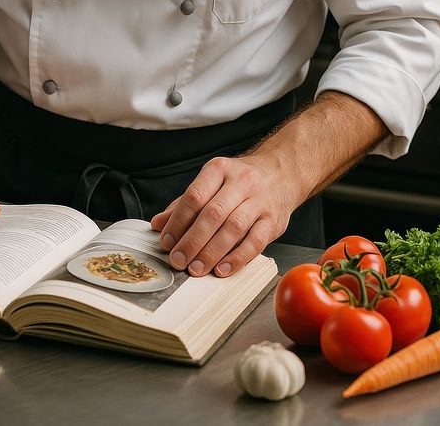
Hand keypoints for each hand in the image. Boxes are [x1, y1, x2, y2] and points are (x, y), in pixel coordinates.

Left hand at [150, 154, 298, 277]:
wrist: (281, 174)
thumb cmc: (240, 182)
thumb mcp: (211, 184)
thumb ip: (184, 205)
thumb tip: (158, 224)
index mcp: (219, 169)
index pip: (194, 197)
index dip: (178, 221)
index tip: (166, 241)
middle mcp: (241, 182)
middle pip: (213, 214)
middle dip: (192, 241)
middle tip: (178, 260)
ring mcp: (259, 200)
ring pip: (233, 228)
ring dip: (212, 252)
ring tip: (197, 268)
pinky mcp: (273, 220)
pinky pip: (255, 242)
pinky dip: (237, 258)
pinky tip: (222, 269)